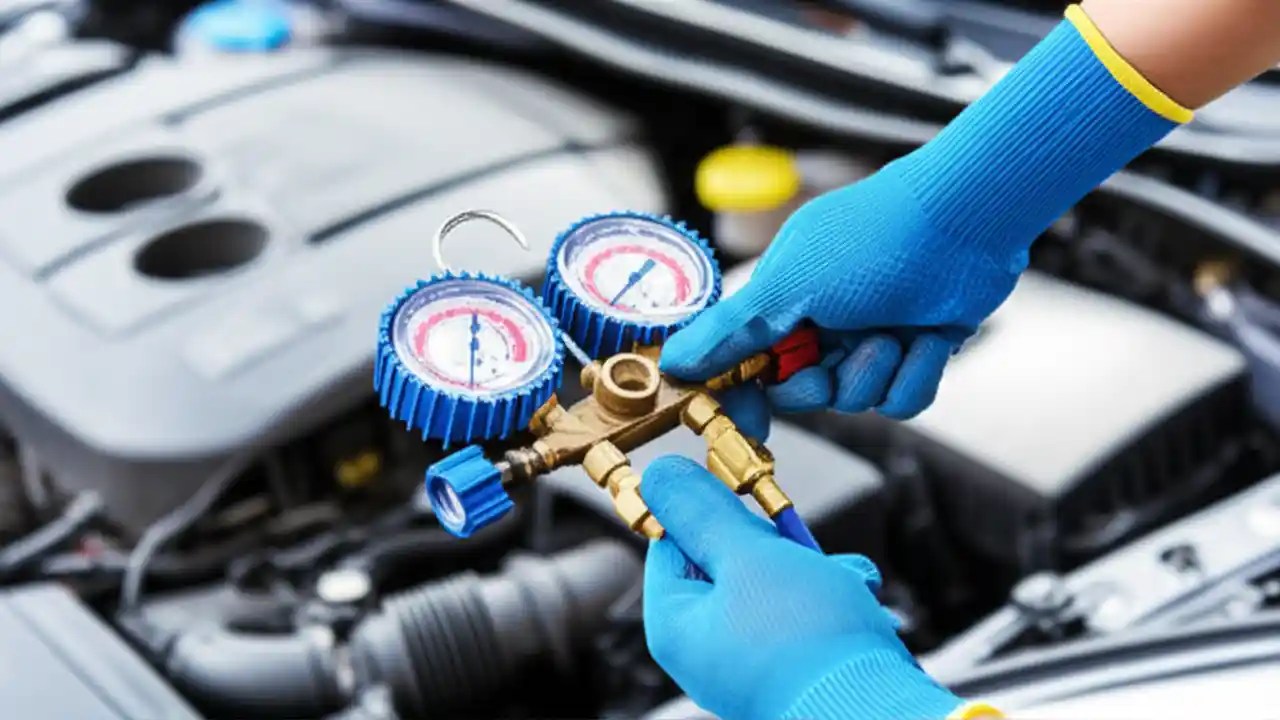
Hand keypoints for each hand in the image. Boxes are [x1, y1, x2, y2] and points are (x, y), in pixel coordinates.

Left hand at [641, 456, 962, 719]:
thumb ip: (704, 513)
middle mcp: (705, 648)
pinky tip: (856, 601)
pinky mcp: (790, 668)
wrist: (875, 709)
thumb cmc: (809, 644)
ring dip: (813, 569)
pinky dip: (831, 599)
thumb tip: (661, 474)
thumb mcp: (750, 557)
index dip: (712, 513)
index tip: (745, 500)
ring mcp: (747, 661)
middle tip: (796, 552)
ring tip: (837, 580)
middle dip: (776, 546)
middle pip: (728, 560)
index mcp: (676, 625)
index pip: (672, 541)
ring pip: (774, 583)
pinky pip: (802, 614)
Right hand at [662, 162, 1025, 438]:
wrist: (965, 221)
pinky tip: (926, 339)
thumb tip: (673, 361)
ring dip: (873, 373)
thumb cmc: (872, 238)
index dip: (745, 396)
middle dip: (817, 385)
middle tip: (826, 365)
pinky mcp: (919, 353)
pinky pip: (903, 400)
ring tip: (891, 332)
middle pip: (802, 392)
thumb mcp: (786, 285)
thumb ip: (730, 331)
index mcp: (786, 300)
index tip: (747, 424)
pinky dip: (915, 375)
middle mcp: (826, 321)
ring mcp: (873, 338)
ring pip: (856, 400)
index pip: (748, 363)